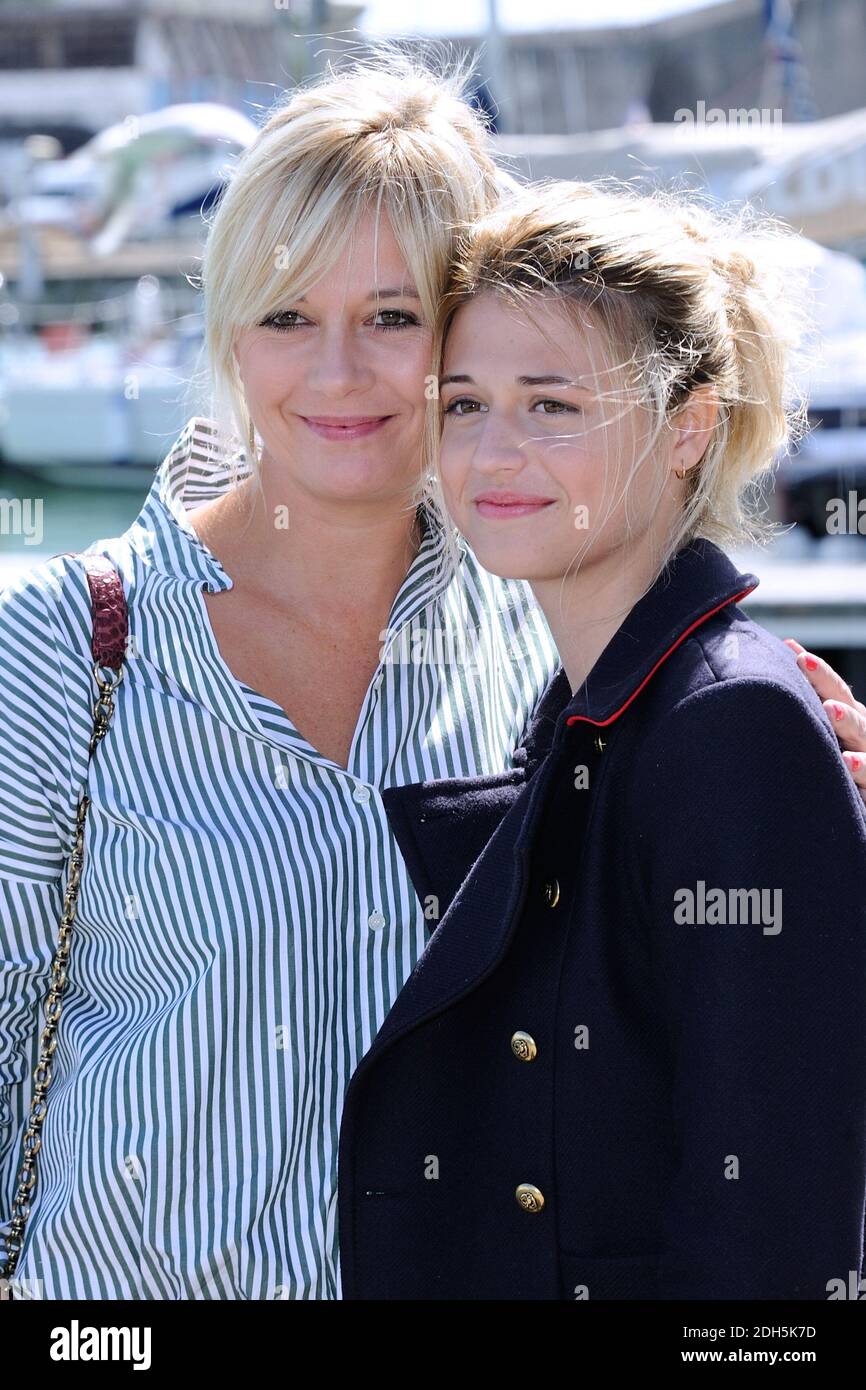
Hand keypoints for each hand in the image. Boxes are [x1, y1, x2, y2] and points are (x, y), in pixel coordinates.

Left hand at [784, 638, 865, 804]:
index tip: (793, 651)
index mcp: (850, 719)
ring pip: (863, 735)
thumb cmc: (837, 767)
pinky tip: (847, 763)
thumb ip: (808, 709)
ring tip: (829, 710)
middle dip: (826, 683)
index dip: (815, 669)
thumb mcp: (825, 738)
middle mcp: (862, 733)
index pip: (832, 688)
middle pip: (845, 702)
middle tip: (804, 662)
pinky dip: (861, 769)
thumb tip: (780, 659)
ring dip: (847, 721)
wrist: (861, 802)